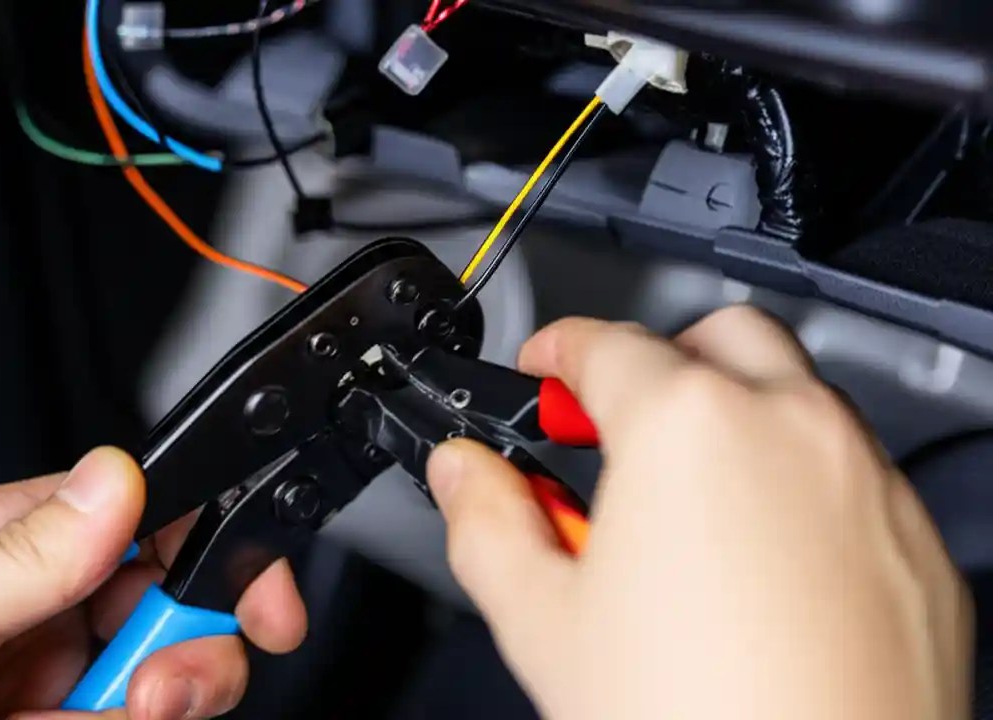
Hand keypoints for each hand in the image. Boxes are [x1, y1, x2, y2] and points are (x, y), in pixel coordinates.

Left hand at [0, 447, 305, 719]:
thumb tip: (117, 475)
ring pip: (164, 675)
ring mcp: (44, 690)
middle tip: (163, 683)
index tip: (251, 584)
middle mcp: (28, 614)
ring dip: (167, 699)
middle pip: (165, 599)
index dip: (201, 536)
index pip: (126, 514)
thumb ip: (22, 554)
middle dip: (191, 636)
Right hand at [427, 307, 973, 719]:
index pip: (605, 344)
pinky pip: (850, 471)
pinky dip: (797, 479)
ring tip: (679, 503)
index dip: (556, 349)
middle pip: (718, 338)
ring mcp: (867, 481)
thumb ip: (486, 523)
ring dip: (733, 414)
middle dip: (659, 360)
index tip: (543, 368)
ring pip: (794, 398)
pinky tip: (754, 558)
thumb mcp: (541, 620)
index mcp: (686, 427)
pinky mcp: (914, 541)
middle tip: (610, 422)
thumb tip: (465, 475)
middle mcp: (791, 429)